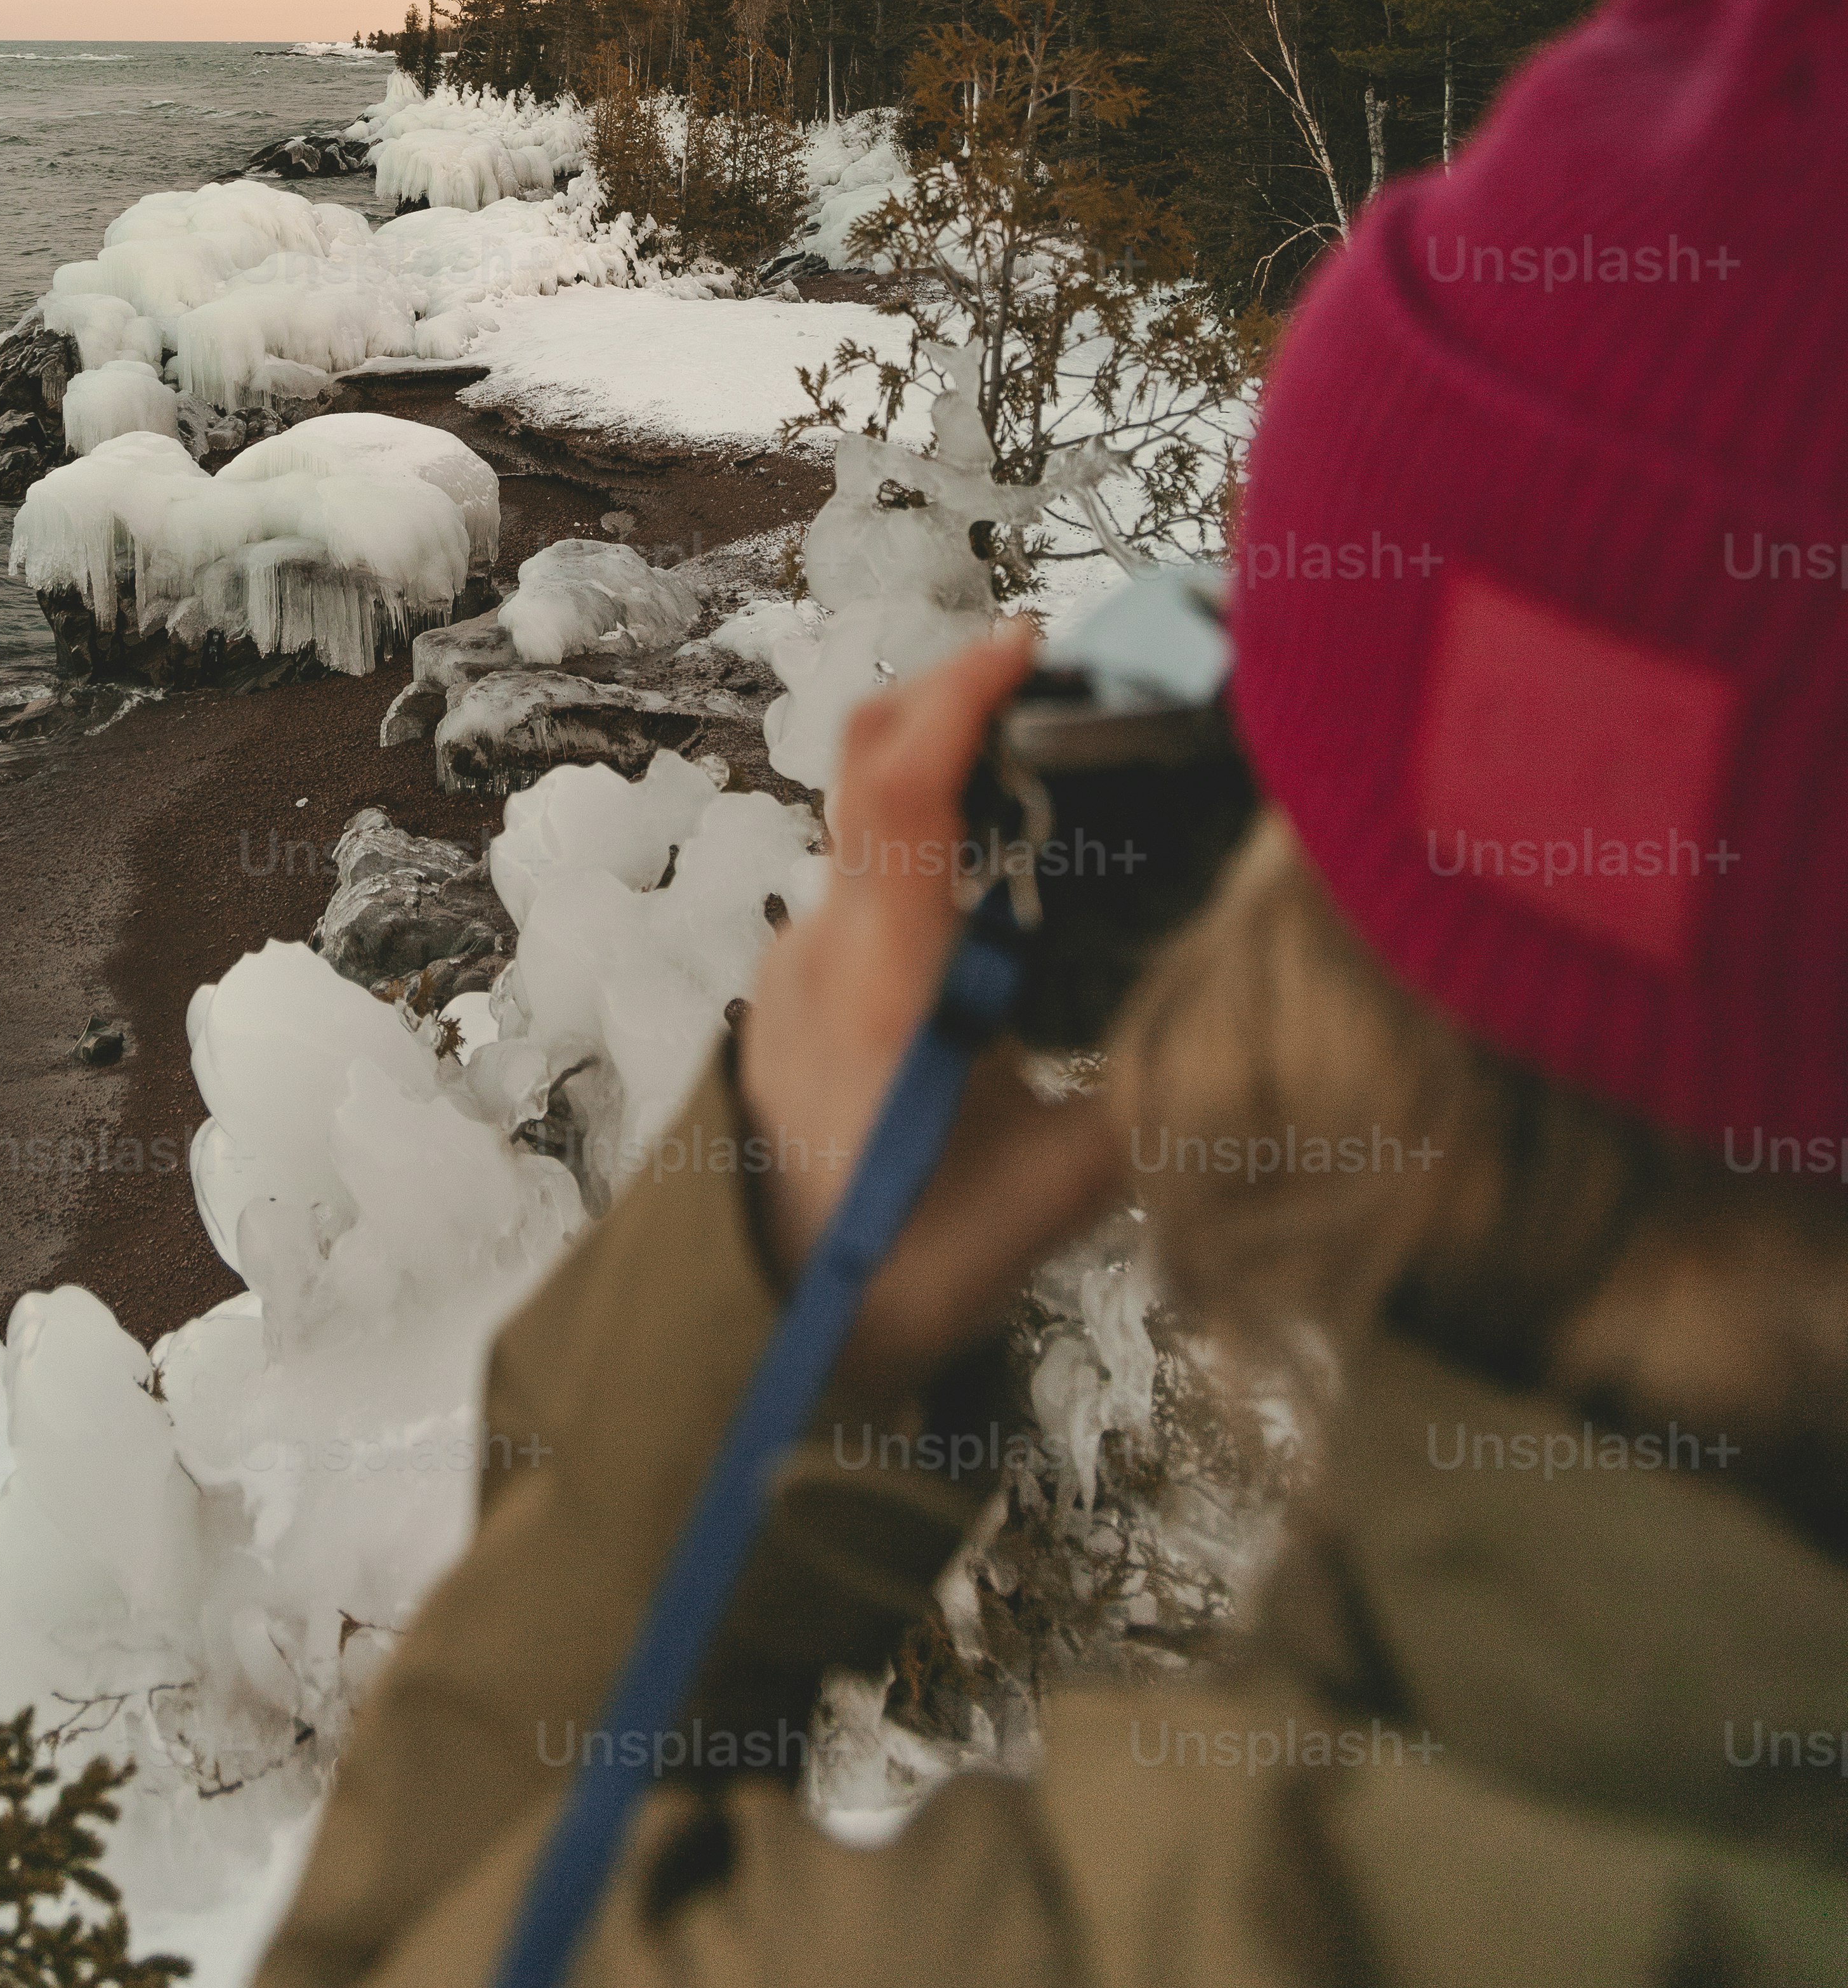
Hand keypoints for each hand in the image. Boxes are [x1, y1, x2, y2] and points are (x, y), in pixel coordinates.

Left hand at [737, 628, 1126, 1394]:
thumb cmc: (888, 1275)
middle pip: (870, 762)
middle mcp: (825, 943)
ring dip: (945, 781)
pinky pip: (864, 888)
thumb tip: (1236, 1035)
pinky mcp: (795, 994)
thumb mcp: (1046, 1200)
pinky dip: (929, 858)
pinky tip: (1001, 911)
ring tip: (1050, 792)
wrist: (752, 1343)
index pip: (906, 781)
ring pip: (868, 825)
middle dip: (956, 697)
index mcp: (884, 972)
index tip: (1029, 644)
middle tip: (1052, 685)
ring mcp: (797, 963)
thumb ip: (1141, 1107)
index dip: (964, 692)